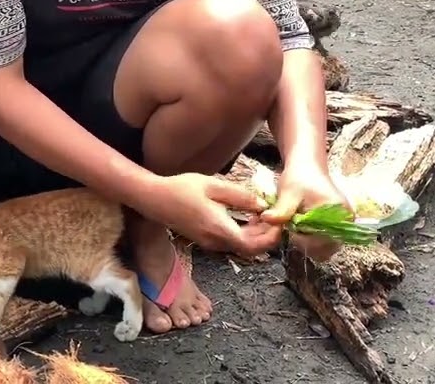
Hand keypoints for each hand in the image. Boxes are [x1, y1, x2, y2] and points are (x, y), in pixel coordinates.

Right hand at [146, 173, 281, 258]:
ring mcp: (210, 243)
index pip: (254, 245)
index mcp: (220, 229)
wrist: (155, 199)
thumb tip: (263, 206)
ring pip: (243, 246)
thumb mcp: (214, 186)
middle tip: (275, 215)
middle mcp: (216, 241)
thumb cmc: (182, 189)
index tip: (279, 219)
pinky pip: (232, 242)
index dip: (271, 236)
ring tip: (263, 214)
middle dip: (267, 235)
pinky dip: (245, 233)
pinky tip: (248, 217)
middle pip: (251, 249)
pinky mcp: (206, 241)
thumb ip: (241, 196)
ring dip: (257, 234)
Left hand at [260, 162, 351, 260]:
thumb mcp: (288, 192)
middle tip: (291, 228)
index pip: (323, 241)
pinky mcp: (336, 226)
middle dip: (305, 243)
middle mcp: (346, 222)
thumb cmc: (299, 177)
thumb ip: (281, 209)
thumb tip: (267, 219)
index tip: (288, 229)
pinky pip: (324, 241)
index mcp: (339, 213)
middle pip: (326, 248)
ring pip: (324, 248)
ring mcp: (343, 225)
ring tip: (295, 225)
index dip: (302, 240)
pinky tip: (300, 227)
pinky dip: (311, 239)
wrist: (307, 167)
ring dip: (308, 242)